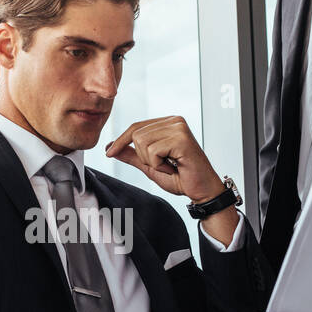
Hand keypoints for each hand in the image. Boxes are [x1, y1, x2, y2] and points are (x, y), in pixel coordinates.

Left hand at [105, 116, 224, 202]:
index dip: (121, 141)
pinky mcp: (182, 139)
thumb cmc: (181, 178)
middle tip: (163, 165)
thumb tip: (111, 147)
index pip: (136, 126)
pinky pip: (153, 151)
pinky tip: (174, 167)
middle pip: (136, 134)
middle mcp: (174, 121)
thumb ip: (132, 155)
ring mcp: (179, 128)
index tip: (109, 153)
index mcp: (168, 123)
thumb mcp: (150, 166)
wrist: (202, 190)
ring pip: (142, 142)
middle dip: (144, 156)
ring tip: (169, 165)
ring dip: (152, 161)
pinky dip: (159, 165)